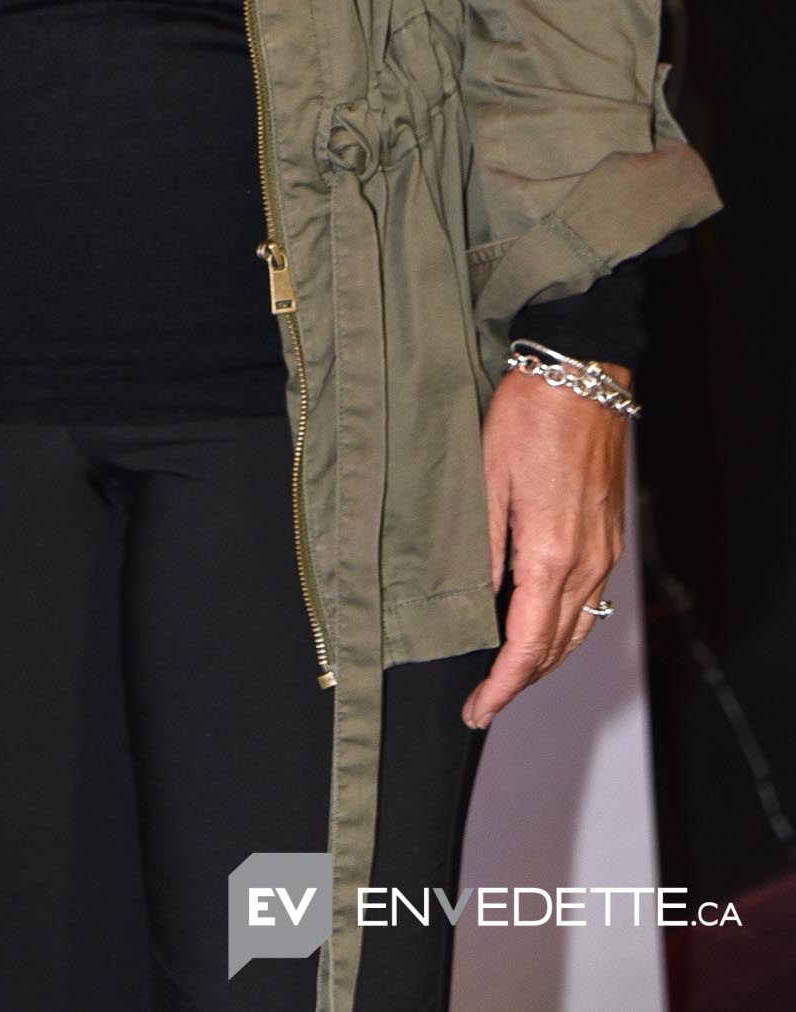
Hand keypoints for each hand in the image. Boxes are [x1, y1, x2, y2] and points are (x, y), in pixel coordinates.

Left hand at [461, 363, 628, 727]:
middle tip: (482, 701)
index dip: (502, 686)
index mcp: (550, 554)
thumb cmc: (529, 416)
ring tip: (508, 674)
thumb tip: (473, 602)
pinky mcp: (610, 535)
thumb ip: (482, 547)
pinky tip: (541, 624)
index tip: (477, 709)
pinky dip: (564, 627)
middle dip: (521, 682)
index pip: (527, 646)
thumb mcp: (487, 476)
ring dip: (545, 659)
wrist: (582, 376)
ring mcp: (604, 550)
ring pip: (579, 629)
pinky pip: (591, 602)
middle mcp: (587, 562)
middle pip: (556, 647)